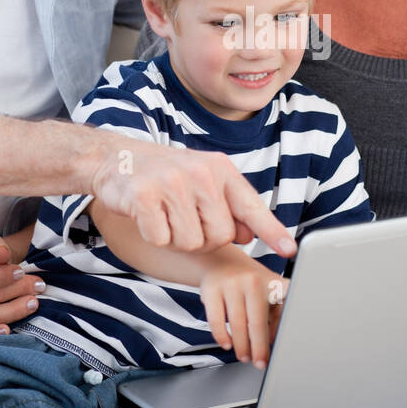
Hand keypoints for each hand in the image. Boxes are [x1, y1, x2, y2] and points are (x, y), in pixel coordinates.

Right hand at [91, 137, 296, 257]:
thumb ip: (228, 207)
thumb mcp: (203, 181)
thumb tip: (249, 234)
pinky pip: (162, 239)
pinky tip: (149, 215)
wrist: (117, 158)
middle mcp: (201, 173)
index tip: (289, 249)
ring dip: (177, 238)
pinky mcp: (145, 196)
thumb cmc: (165, 175)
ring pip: (192, 242)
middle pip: (221, 236)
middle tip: (185, 217)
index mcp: (220, 169)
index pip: (252, 206)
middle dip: (204, 238)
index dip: (272, 231)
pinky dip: (154, 235)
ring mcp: (172, 183)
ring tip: (166, 213)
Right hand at [198, 251, 288, 367]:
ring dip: (241, 346)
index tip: (284, 343)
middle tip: (260, 362)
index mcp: (271, 282)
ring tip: (244, 356)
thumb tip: (274, 340)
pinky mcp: (211, 289)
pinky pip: (215, 319)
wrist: (222, 262)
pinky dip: (221, 336)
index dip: (285, 323)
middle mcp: (252, 281)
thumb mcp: (269, 292)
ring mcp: (231, 284)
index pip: (283, 304)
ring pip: (236, 323)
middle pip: (257, 322)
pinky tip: (227, 344)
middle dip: (258, 347)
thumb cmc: (250, 283)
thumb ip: (277, 315)